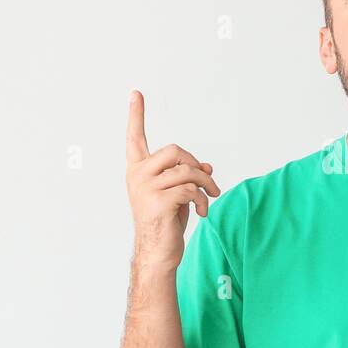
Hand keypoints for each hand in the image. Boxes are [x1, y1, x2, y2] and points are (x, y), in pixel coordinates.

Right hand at [126, 90, 219, 272]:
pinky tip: (202, 213)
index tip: (136, 93)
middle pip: (175, 150)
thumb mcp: (178, 194)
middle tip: (209, 182)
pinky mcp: (158, 201)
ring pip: (187, 171)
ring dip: (207, 184)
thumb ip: (187, 177)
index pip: (135, 138)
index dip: (136, 115)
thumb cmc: (167, 223)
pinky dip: (203, 200)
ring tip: (212, 198)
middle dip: (196, 165)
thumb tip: (207, 167)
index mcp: (137, 170)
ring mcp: (145, 188)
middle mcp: (137, 175)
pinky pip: (191, 189)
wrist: (158, 253)